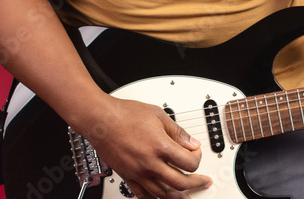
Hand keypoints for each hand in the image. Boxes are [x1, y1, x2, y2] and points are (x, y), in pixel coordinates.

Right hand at [78, 96, 211, 197]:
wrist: (100, 120)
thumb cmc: (125, 114)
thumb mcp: (158, 115)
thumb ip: (177, 131)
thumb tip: (191, 143)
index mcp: (160, 146)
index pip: (188, 162)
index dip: (197, 158)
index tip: (196, 153)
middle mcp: (149, 163)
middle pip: (179, 182)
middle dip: (195, 183)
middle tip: (202, 181)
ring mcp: (137, 172)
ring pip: (162, 194)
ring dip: (177, 196)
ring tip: (187, 197)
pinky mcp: (127, 176)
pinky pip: (143, 195)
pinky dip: (154, 198)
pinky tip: (161, 197)